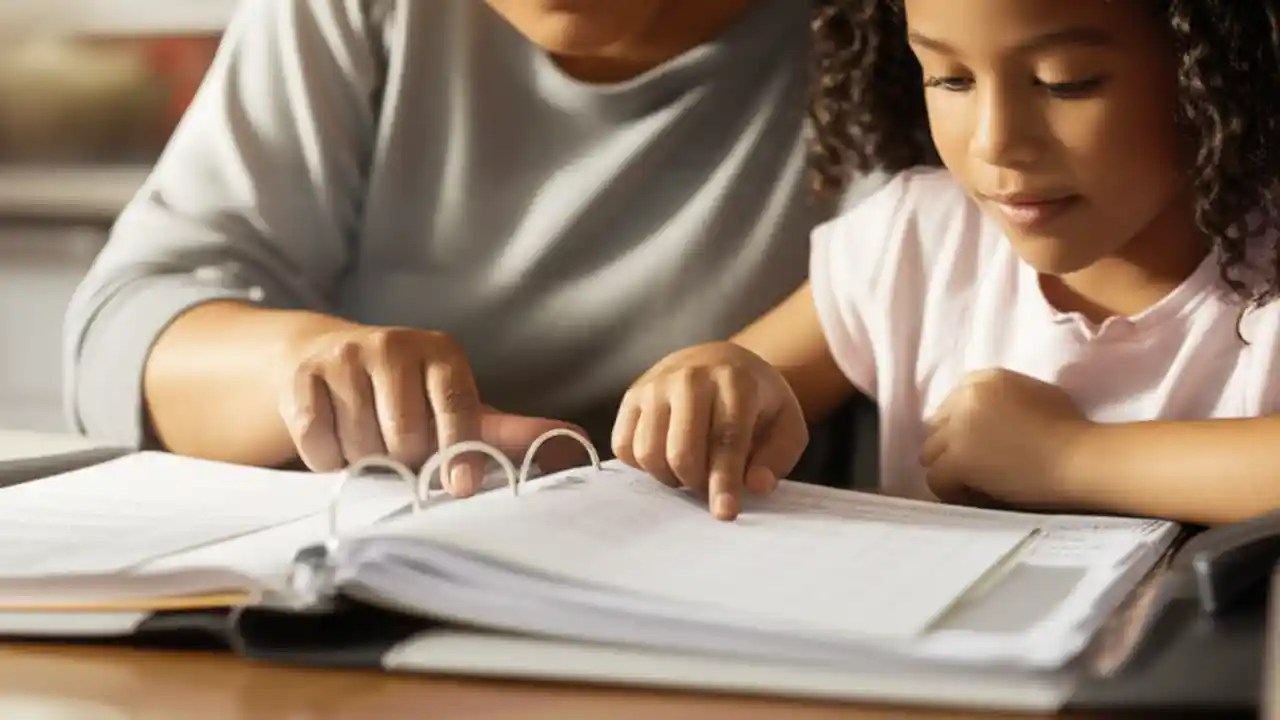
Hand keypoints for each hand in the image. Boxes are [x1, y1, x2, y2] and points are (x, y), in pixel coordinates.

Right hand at [277, 324, 581, 494]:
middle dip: (404, 461)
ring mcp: (346, 356)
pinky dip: (327, 459)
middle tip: (401, 455)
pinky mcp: (304, 375)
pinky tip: (335, 441)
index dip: (459, 449)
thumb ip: (508, 432)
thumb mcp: (458, 409)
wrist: (328, 360)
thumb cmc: (408, 397)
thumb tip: (576, 445)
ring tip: (370, 444)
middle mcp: (394, 345)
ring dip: (365, 461)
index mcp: (442, 354)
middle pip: (405, 435)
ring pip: (362, 443)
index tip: (460, 487)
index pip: (456, 405)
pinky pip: (318, 442)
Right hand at [612, 342, 808, 520]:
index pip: (726, 440)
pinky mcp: (632, 395)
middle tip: (709, 482)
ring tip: (691, 467)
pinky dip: (644, 465)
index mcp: (735, 381)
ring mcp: (655, 385)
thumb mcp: (786, 424)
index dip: (724, 482)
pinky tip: (666, 456)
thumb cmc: (756, 401)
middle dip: (696, 482)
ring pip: (649, 453)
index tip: (725, 513)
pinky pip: (625, 447)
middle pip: (682, 452)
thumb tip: (755, 486)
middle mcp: (689, 377)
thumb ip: (777, 457)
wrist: (720, 361)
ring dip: (670, 476)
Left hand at [921, 369, 1090, 508]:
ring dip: (950, 469)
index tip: (980, 445)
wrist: (1081, 458)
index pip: (950, 405)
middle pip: (937, 428)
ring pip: (930, 454)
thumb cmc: (1070, 430)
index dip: (962, 428)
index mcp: (984, 379)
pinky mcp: (958, 459)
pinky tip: (976, 496)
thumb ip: (1002, 400)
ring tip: (976, 483)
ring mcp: (959, 428)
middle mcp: (966, 398)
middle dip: (953, 448)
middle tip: (978, 468)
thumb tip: (983, 418)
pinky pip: (936, 480)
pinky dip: (952, 491)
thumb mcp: (1034, 395)